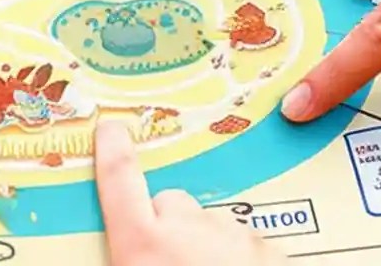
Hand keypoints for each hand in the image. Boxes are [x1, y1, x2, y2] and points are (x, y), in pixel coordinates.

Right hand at [94, 121, 282, 264]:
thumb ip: (129, 259)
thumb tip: (127, 254)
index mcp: (144, 246)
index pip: (119, 181)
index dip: (111, 151)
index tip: (109, 127)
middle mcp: (188, 230)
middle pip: (169, 204)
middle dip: (167, 223)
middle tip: (169, 263)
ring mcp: (234, 238)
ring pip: (213, 228)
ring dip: (208, 247)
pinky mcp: (271, 252)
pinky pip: (247, 247)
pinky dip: (241, 262)